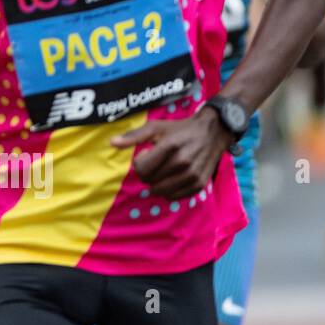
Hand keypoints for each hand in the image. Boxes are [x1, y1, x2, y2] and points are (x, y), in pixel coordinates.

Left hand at [112, 105, 233, 198]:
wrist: (212, 133)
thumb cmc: (179, 129)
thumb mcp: (155, 127)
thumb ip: (133, 136)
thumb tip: (112, 143)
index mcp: (169, 147)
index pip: (141, 169)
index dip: (139, 163)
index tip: (146, 154)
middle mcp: (182, 163)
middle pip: (149, 181)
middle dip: (147, 173)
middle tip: (156, 162)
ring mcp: (192, 175)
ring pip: (160, 191)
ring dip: (157, 183)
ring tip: (164, 170)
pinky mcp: (200, 184)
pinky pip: (174, 197)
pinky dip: (169, 190)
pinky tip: (173, 177)